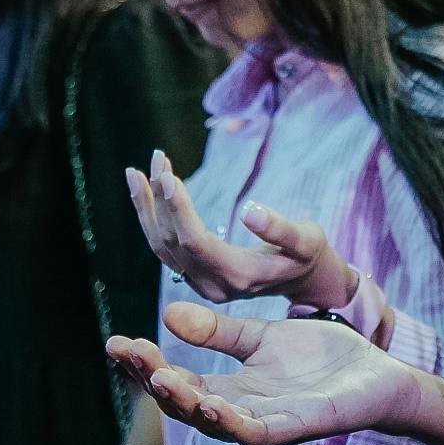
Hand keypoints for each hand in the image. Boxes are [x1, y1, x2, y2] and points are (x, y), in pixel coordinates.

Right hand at [106, 301, 422, 444]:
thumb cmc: (322, 358)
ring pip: (213, 421)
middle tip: (128, 355)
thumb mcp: (262, 336)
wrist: (379, 372)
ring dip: (185, 403)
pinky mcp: (296, 427)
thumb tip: (168, 313)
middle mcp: (241, 411)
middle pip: (184, 404)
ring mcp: (267, 423)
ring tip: (159, 378)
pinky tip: (209, 402)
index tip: (115, 343)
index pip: (176, 381)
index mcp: (231, 388)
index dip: (144, 366)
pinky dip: (230, 420)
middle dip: (152, 381)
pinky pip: (256, 431)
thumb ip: (219, 332)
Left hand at [125, 150, 357, 309]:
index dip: (179, 211)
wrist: (302, 280)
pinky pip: (163, 246)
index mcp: (238, 276)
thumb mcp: (307, 240)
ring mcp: (199, 283)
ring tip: (136, 172)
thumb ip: (281, 229)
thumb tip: (251, 211)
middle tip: (157, 158)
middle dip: (161, 199)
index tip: (168, 176)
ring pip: (161, 245)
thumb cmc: (307, 255)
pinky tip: (143, 191)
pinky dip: (150, 218)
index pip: (196, 242)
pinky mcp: (193, 274)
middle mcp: (212, 285)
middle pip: (173, 242)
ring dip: (147, 207)